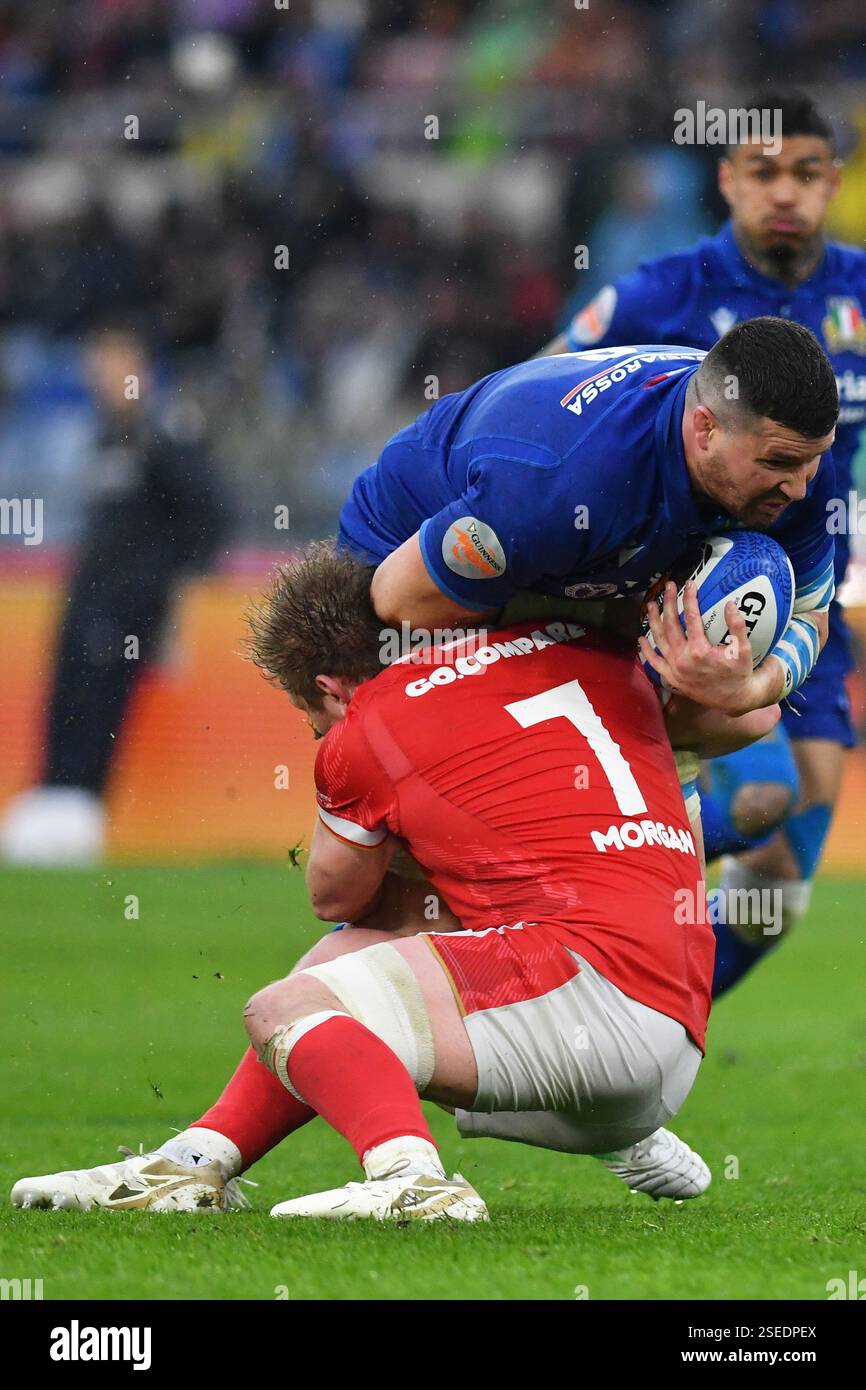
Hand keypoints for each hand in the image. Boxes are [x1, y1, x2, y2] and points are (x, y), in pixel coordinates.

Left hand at [639, 580, 784, 715]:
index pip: (692, 617)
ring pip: (659, 640)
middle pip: (671, 625)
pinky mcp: (671, 678)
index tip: (689, 584)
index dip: (690, 598)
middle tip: (668, 587)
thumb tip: (730, 604)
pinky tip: (642, 638)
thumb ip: (737, 626)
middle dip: (669, 603)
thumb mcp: (743, 649)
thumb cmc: (739, 673)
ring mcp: (675, 669)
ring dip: (653, 621)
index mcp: (700, 651)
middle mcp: (683, 659)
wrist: (733, 699)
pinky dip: (646, 651)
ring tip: (651, 605)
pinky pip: (654, 662)